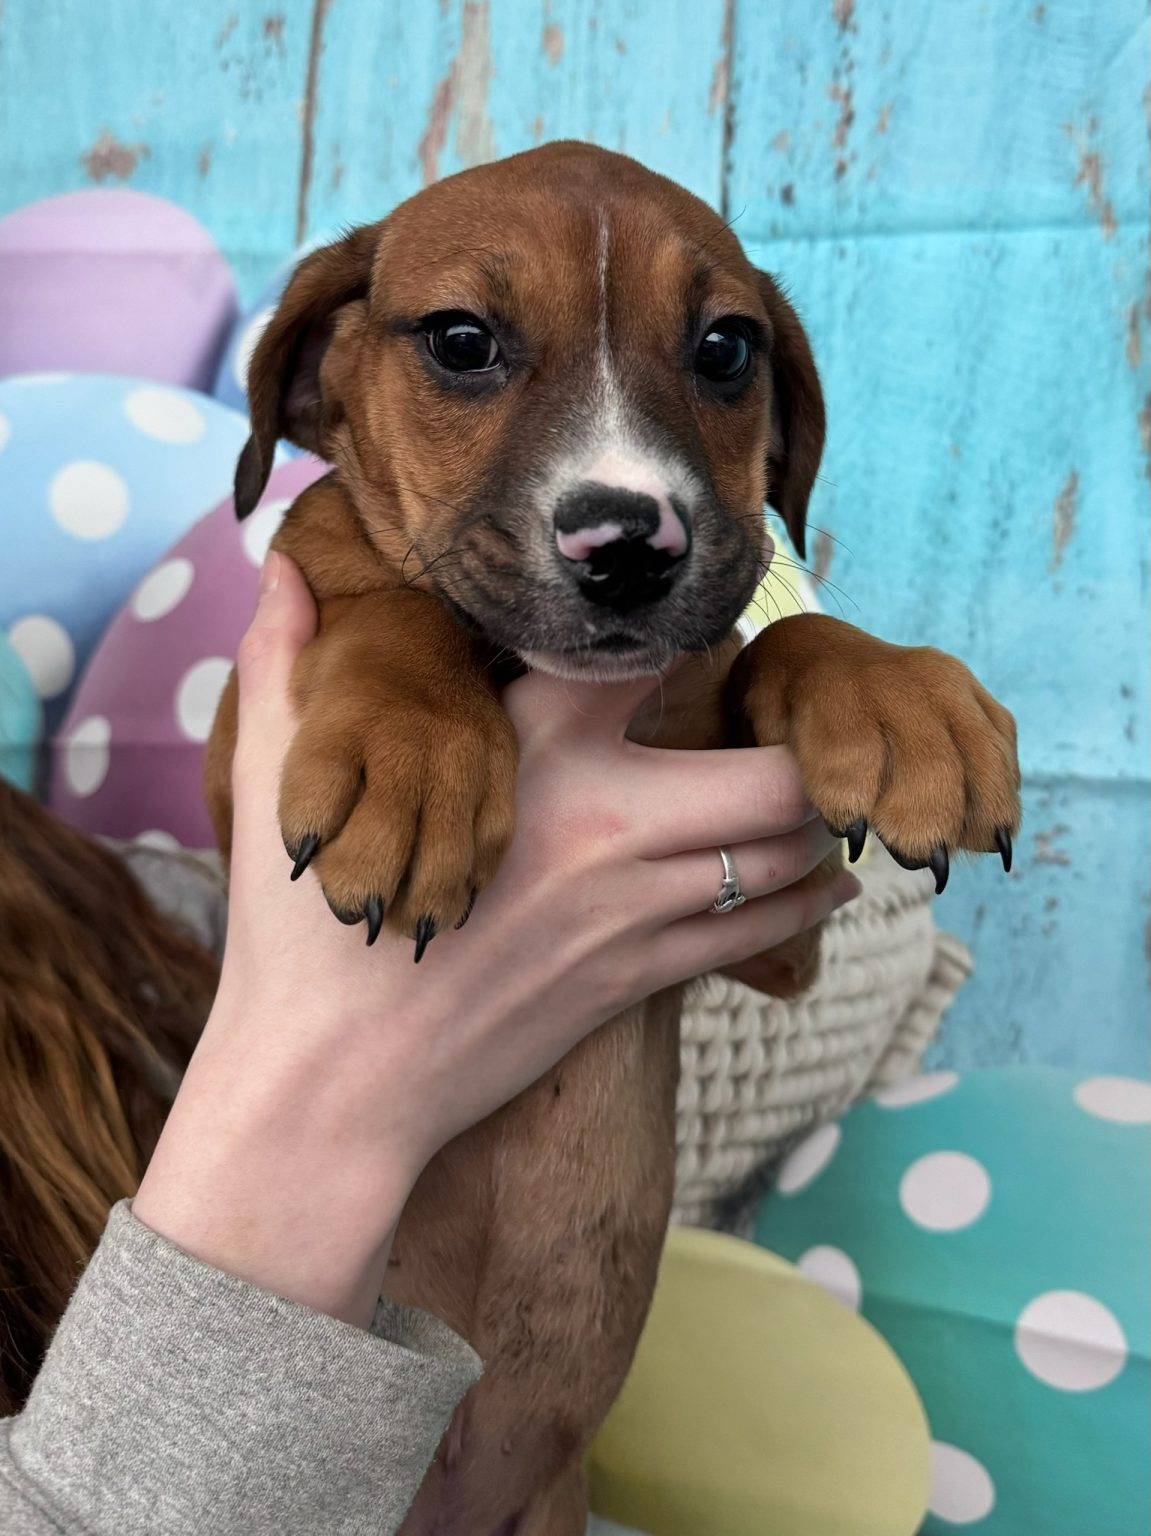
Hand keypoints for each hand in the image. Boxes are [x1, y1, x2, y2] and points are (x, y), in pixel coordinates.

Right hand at [134, 554, 858, 1325]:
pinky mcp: (637, 979)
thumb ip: (284, 658)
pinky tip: (831, 884)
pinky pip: (756, 931)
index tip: (716, 627)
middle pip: (773, 773)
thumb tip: (282, 567)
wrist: (335, 1086)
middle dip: (808, 748)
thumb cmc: (302, 931)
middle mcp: (607, 822)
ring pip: (781, 854)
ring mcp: (633, 910)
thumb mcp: (280, 777)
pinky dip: (804, 902)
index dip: (700, 634)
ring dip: (816, 822)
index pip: (653, 660)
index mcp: (529, 752)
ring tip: (833, 795)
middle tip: (814, 729)